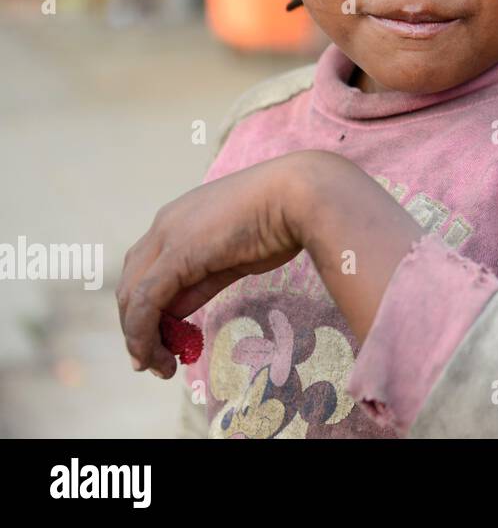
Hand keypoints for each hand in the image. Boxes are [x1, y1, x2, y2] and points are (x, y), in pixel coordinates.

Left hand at [117, 151, 320, 378]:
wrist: (301, 196)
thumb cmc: (281, 219)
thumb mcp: (233, 257)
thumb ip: (202, 280)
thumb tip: (177, 311)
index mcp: (179, 220)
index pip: (145, 271)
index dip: (147, 310)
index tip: (163, 342)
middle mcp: (164, 225)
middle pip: (130, 285)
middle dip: (137, 328)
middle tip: (153, 361)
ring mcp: (168, 236)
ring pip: (131, 296)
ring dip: (138, 338)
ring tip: (158, 366)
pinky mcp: (177, 253)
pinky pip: (146, 301)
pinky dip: (142, 333)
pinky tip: (155, 355)